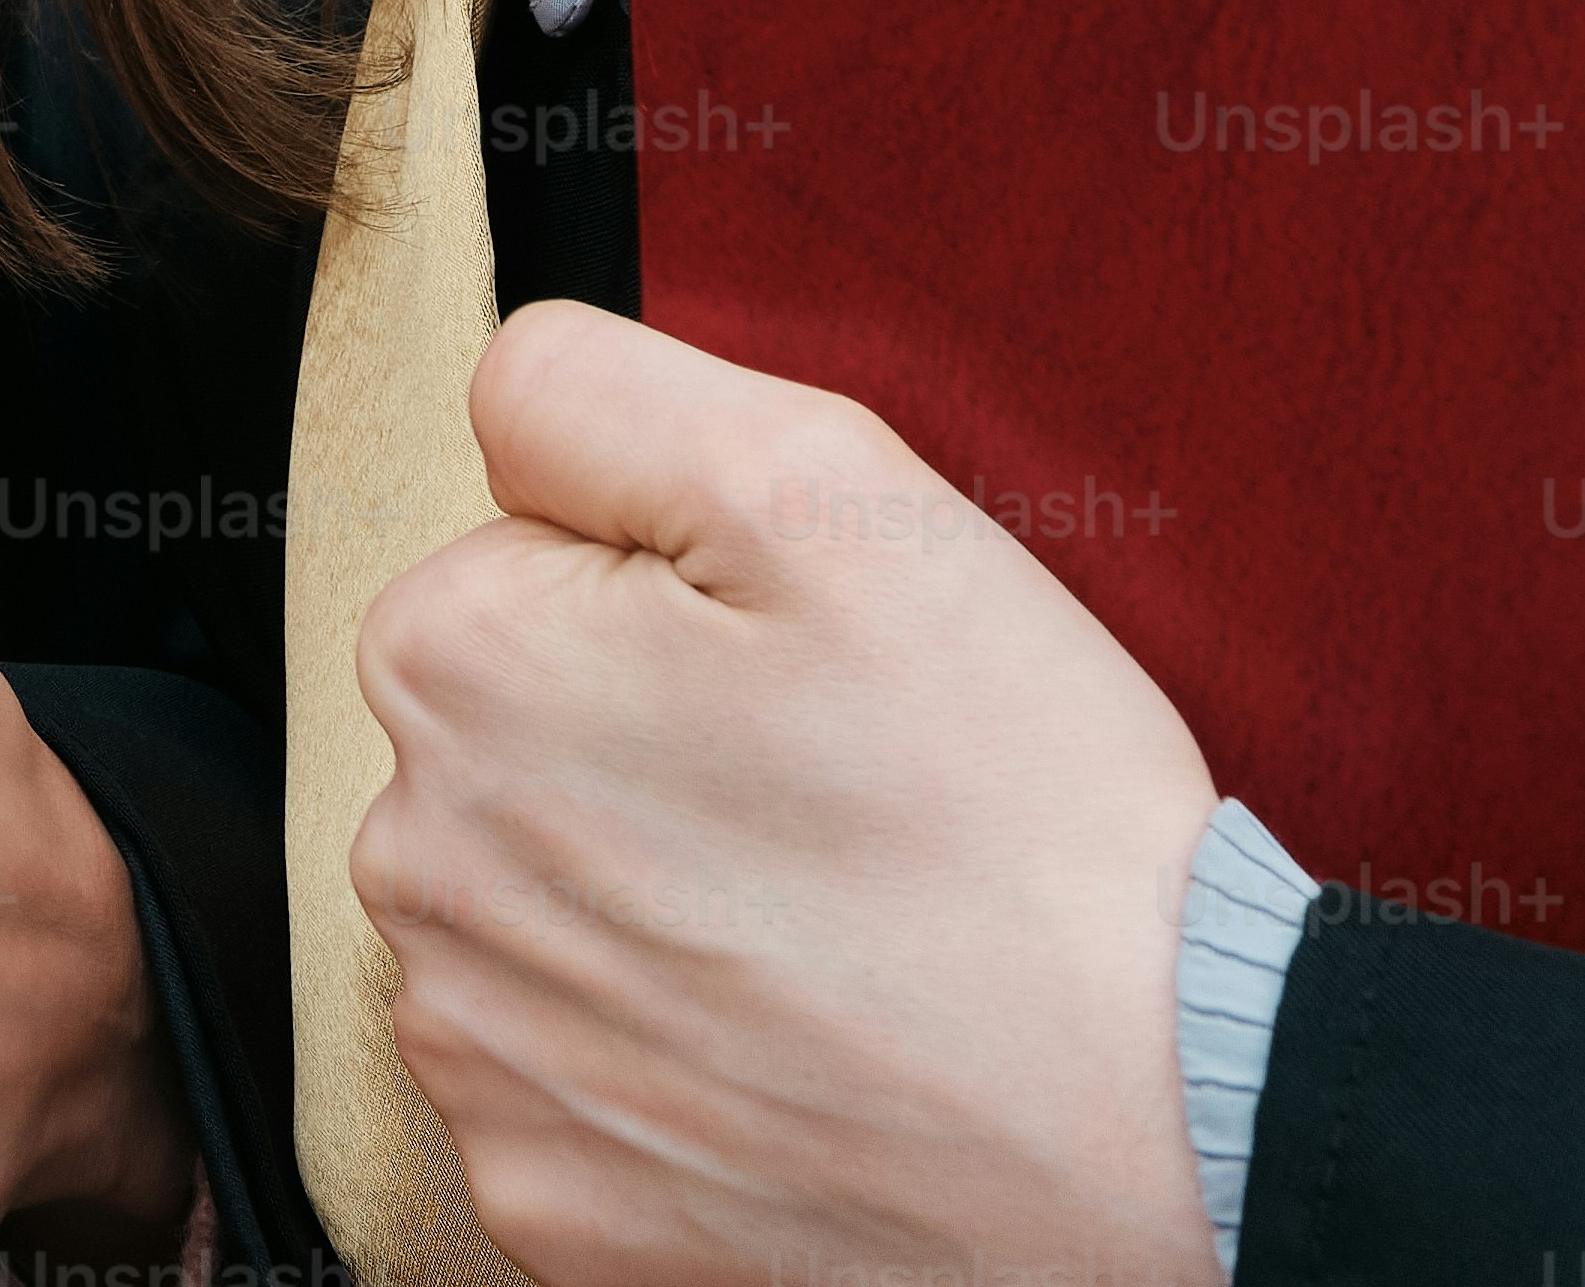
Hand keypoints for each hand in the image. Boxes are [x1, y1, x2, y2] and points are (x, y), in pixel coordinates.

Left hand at [348, 304, 1225, 1286]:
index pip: (518, 566)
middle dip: (651, 747)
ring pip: (545, 912)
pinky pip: (579, 1083)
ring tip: (834, 935)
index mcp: (455, 666)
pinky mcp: (545, 1196)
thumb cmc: (1014, 823)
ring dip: (660, 909)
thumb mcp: (826, 485)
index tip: (791, 673)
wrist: (1168, 1135)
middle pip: (519, 742)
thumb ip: (593, 388)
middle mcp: (416, 865)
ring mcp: (477, 1052)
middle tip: (834, 803)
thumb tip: (499, 411)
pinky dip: (677, 1067)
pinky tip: (801, 1055)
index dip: (672, 601)